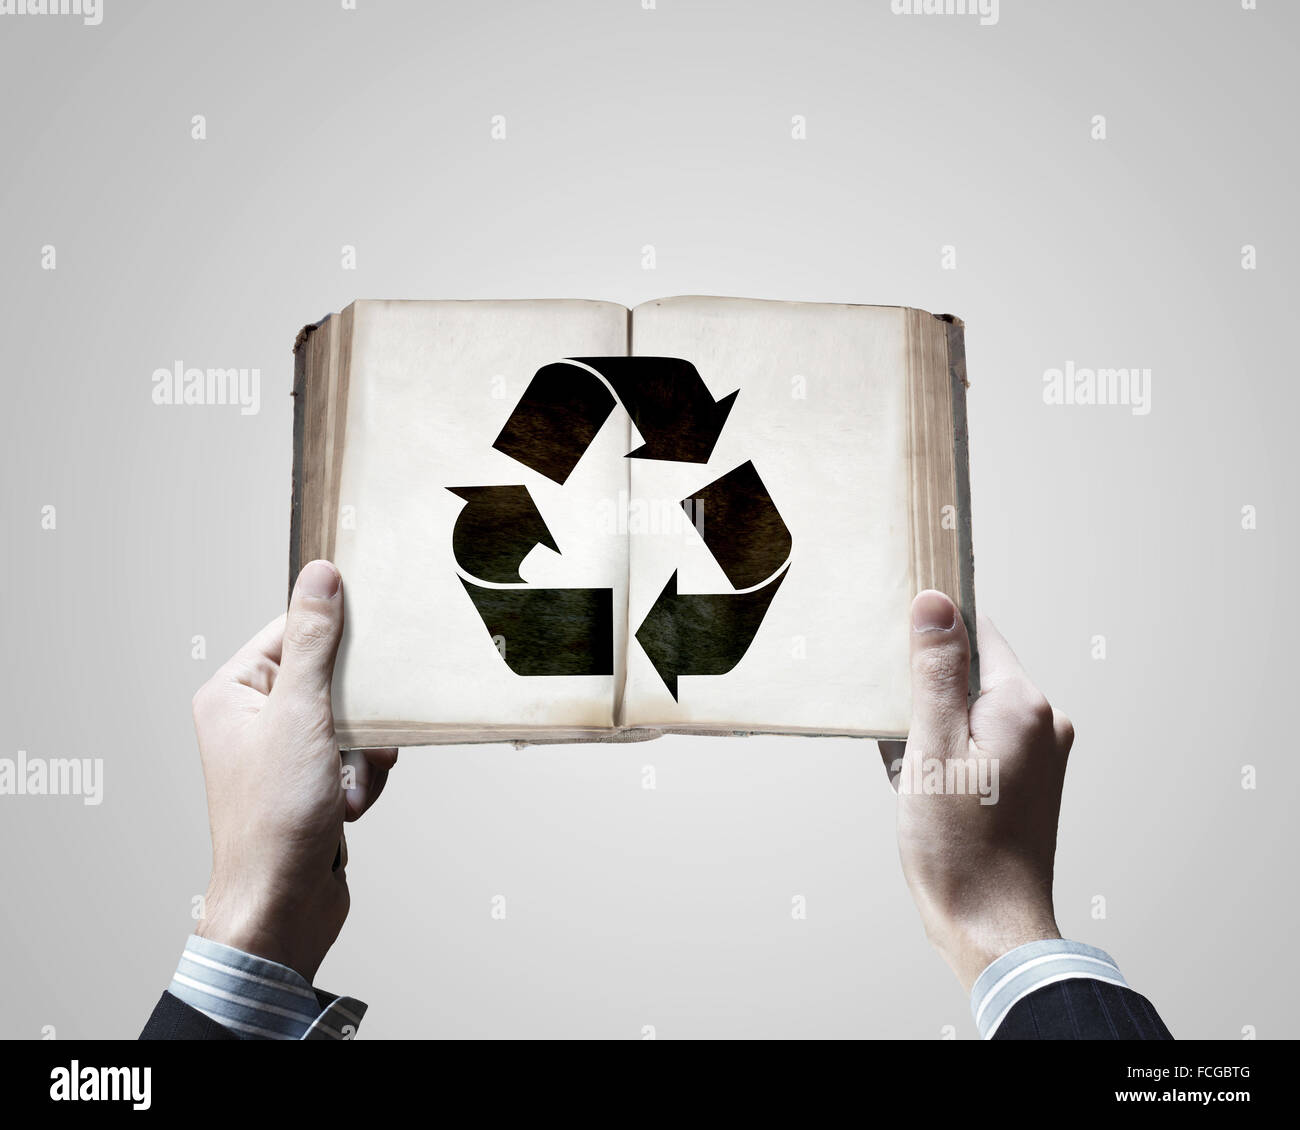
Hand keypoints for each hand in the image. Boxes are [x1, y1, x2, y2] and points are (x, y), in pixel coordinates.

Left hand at [190, 560, 396, 982]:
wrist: (281, 906)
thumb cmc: (275, 817)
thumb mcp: (301, 713)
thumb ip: (314, 640)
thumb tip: (320, 575)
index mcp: (233, 692)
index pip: (292, 631)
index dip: (336, 636)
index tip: (374, 637)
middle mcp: (253, 719)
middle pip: (330, 676)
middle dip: (359, 711)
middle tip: (363, 732)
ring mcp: (282, 754)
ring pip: (352, 719)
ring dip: (365, 752)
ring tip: (350, 783)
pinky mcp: (310, 784)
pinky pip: (355, 757)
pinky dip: (363, 779)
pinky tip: (350, 806)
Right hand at [879, 590, 1073, 990]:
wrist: (990, 927)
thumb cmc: (958, 848)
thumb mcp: (931, 747)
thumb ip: (935, 671)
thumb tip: (935, 601)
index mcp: (1023, 704)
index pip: (976, 630)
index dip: (934, 632)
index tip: (896, 646)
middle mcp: (1044, 721)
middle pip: (974, 670)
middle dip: (927, 687)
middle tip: (896, 724)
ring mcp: (1041, 753)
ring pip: (974, 708)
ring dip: (935, 723)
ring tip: (911, 765)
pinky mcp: (1030, 781)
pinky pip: (981, 740)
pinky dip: (948, 750)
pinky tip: (924, 783)